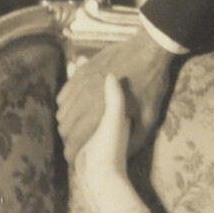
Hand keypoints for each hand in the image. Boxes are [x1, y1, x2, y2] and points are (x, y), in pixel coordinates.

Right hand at [57, 29, 175, 164]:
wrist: (149, 51)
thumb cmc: (152, 86)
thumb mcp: (149, 118)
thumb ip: (136, 140)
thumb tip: (124, 157)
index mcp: (98, 114)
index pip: (73, 141)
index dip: (72, 155)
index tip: (76, 161)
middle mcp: (83, 100)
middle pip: (64, 126)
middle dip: (68, 139)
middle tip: (78, 144)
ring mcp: (80, 84)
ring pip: (61, 110)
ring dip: (66, 121)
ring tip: (77, 128)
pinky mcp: (80, 72)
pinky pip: (63, 94)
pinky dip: (65, 104)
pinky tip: (75, 108)